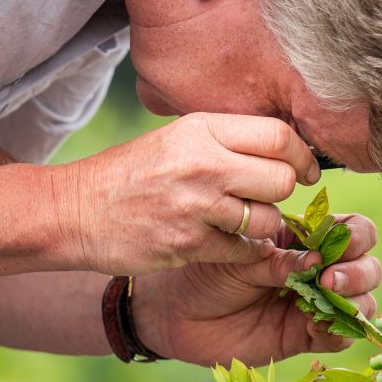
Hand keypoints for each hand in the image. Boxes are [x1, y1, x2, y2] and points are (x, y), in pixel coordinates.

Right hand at [54, 113, 319, 275]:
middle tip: (270, 198)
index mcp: (201, 129)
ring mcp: (195, 206)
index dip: (303, 156)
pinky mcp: (188, 244)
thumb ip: (226, 141)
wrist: (75, 211)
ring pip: (267, 219)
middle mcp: (202, 164)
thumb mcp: (177, 139)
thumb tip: (285, 148)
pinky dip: (244, 251)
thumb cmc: (132, 174)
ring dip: (264, 226)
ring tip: (243, 222)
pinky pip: (243, 251)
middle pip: (282, 179)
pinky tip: (228, 243)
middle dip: (284, 192)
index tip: (306, 170)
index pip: (279, 136)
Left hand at [134, 214, 381, 366]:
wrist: (174, 314)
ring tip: (329, 296)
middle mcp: (317, 269)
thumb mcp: (241, 256)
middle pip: (367, 265)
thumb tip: (319, 261)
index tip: (337, 243)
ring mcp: (313, 304)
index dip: (356, 236)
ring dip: (357, 298)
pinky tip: (320, 325)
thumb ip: (278, 260)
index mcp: (304, 239)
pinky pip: (339, 336)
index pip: (351, 230)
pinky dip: (341, 331)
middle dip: (359, 270)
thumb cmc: (204, 272)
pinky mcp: (303, 337)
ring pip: (362, 301)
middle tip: (331, 277)